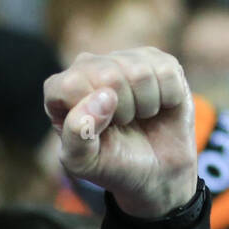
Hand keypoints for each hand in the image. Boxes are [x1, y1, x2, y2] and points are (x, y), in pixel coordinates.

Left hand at [43, 48, 196, 217]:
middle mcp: (88, 67)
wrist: (153, 170)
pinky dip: (168, 98)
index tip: (98, 130)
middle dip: (122, 111)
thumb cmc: (110, 164)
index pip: (71, 84)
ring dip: (145, 106)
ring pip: (141, 73)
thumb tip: (104, 96)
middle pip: (110, 76)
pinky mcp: (156, 58)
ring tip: (138, 117)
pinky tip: (157, 106)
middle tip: (121, 125)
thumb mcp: (83, 162)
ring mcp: (123, 58)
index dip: (91, 112)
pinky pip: (167, 71)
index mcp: (60, 90)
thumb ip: (78, 134)